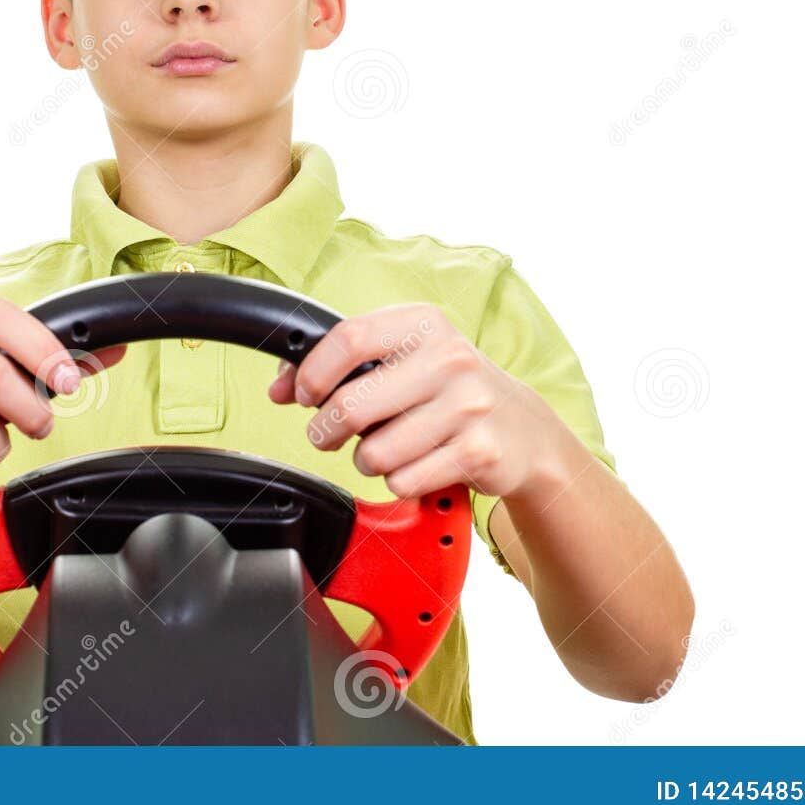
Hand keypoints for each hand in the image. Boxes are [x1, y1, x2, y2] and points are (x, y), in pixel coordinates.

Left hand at [266, 304, 581, 500]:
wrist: (524, 429)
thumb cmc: (448, 388)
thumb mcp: (404, 357)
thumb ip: (340, 364)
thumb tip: (279, 386)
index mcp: (424, 323)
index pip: (348, 338)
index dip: (312, 373)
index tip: (303, 394)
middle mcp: (450, 358)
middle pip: (350, 405)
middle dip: (326, 430)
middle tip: (330, 433)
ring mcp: (468, 405)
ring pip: (374, 452)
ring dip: (367, 459)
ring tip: (389, 448)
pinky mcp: (479, 451)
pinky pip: (404, 479)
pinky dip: (400, 480)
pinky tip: (419, 464)